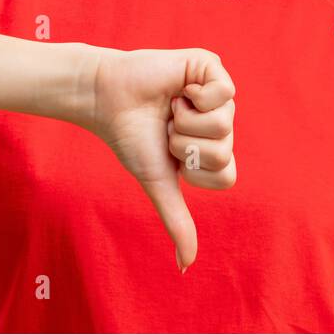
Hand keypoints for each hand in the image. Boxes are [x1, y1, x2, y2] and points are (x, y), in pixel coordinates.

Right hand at [85, 47, 236, 272]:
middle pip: (224, 150)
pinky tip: (179, 88)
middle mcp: (220, 123)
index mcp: (212, 149)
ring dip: (186, 120)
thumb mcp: (158, 182)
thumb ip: (176, 220)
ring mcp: (218, 95)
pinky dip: (195, 95)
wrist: (107, 100)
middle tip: (168, 127)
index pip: (226, 174)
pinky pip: (224, 92)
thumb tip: (186, 266)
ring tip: (170, 107)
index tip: (171, 156)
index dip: (195, 170)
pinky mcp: (211, 66)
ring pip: (225, 123)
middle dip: (186, 144)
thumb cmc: (131, 138)